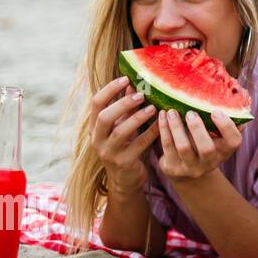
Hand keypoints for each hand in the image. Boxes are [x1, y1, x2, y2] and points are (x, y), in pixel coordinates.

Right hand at [90, 77, 158, 194]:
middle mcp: (97, 139)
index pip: (95, 103)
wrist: (125, 179)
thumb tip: (132, 83)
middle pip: (104, 117)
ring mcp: (109, 152)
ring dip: (137, 118)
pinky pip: (138, 145)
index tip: (126, 78)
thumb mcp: (122, 126)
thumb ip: (125, 107)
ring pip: (120, 132)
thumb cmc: (125, 146)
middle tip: (141, 95)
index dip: (109, 89)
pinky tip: (161, 124)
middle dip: (122, 104)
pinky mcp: (124, 163)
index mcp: (95, 127)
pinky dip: (150, 133)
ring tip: (153, 108)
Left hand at [157, 109, 242, 183]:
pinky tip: (163, 116)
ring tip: (172, 111)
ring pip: (183, 147)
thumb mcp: (217, 138)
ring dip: (176, 127)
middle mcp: (210, 162)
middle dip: (197, 129)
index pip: (234, 141)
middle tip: (190, 113)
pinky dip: (164, 129)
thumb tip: (235, 103)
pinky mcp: (173, 167)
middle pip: (206, 149)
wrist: (187, 171)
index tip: (215, 112)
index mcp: (224, 151)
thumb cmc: (205, 144)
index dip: (226, 127)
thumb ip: (226, 123)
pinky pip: (168, 146)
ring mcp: (191, 167)